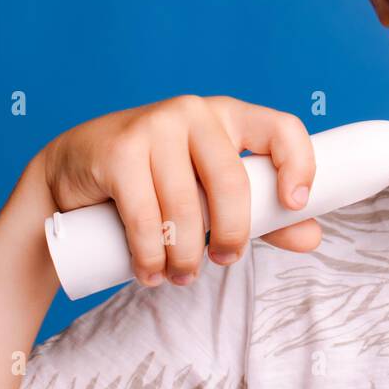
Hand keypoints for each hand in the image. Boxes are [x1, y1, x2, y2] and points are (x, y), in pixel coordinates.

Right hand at [39, 95, 320, 286]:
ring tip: (180, 276)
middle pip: (232, 182)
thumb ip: (264, 215)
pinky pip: (146, 216)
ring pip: (186, 207)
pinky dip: (151, 255)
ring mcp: (154, 127)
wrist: (74, 171)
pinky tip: (151, 271)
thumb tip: (313, 238)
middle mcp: (195, 112)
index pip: (281, 128)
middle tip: (224, 261)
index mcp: (229, 116)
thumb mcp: (212, 192)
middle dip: (233, 234)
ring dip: (186, 256)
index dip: (299, 164)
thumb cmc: (157, 182)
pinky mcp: (118, 152)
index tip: (295, 204)